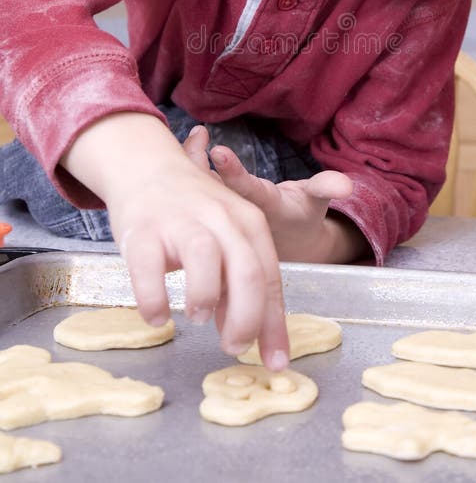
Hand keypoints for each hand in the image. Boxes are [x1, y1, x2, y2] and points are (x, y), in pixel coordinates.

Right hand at [61, 113, 288, 369]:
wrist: (147, 167)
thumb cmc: (192, 214)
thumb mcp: (225, 239)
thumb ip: (235, 284)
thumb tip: (245, 337)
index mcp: (249, 222)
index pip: (270, 277)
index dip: (275, 324)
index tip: (277, 363)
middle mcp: (221, 218)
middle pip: (247, 270)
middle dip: (247, 319)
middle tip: (235, 348)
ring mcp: (181, 221)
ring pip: (205, 259)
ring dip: (206, 298)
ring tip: (198, 317)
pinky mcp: (143, 229)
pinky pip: (149, 267)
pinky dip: (154, 298)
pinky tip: (157, 316)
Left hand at [183, 126, 362, 262]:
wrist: (287, 247)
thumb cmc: (301, 216)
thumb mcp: (318, 202)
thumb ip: (327, 188)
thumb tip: (347, 185)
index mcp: (266, 210)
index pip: (247, 192)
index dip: (233, 173)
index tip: (218, 151)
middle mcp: (240, 213)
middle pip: (216, 190)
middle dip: (203, 164)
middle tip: (196, 138)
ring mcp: (224, 213)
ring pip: (202, 189)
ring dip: (193, 162)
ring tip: (194, 134)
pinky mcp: (215, 210)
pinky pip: (199, 188)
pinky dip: (192, 164)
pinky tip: (191, 139)